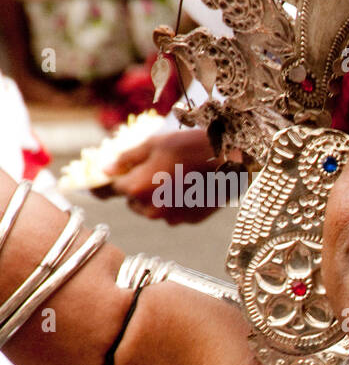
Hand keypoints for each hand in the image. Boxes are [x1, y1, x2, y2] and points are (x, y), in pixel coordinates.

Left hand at [96, 128, 224, 224]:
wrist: (231, 162)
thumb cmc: (191, 147)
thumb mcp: (154, 144)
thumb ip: (126, 159)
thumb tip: (105, 169)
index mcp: (137, 188)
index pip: (110, 190)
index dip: (106, 183)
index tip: (101, 182)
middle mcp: (151, 208)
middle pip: (132, 202)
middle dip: (137, 189)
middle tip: (153, 170)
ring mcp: (171, 217)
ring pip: (153, 209)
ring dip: (156, 197)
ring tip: (174, 177)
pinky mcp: (189, 220)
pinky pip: (174, 214)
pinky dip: (176, 203)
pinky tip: (190, 187)